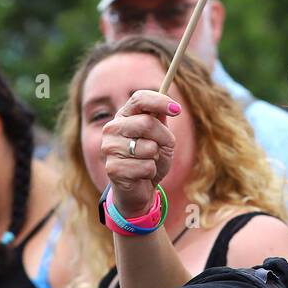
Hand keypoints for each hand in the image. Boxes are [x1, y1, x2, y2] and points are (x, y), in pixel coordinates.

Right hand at [101, 91, 179, 217]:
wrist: (139, 188)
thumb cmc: (150, 159)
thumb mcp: (161, 137)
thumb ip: (161, 121)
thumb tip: (172, 105)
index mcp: (123, 116)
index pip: (139, 99)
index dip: (159, 102)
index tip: (177, 109)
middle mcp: (112, 129)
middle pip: (146, 123)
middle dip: (163, 137)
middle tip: (161, 148)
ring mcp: (110, 148)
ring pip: (149, 147)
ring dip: (156, 158)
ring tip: (147, 162)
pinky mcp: (112, 168)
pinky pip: (146, 166)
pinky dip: (150, 172)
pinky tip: (141, 175)